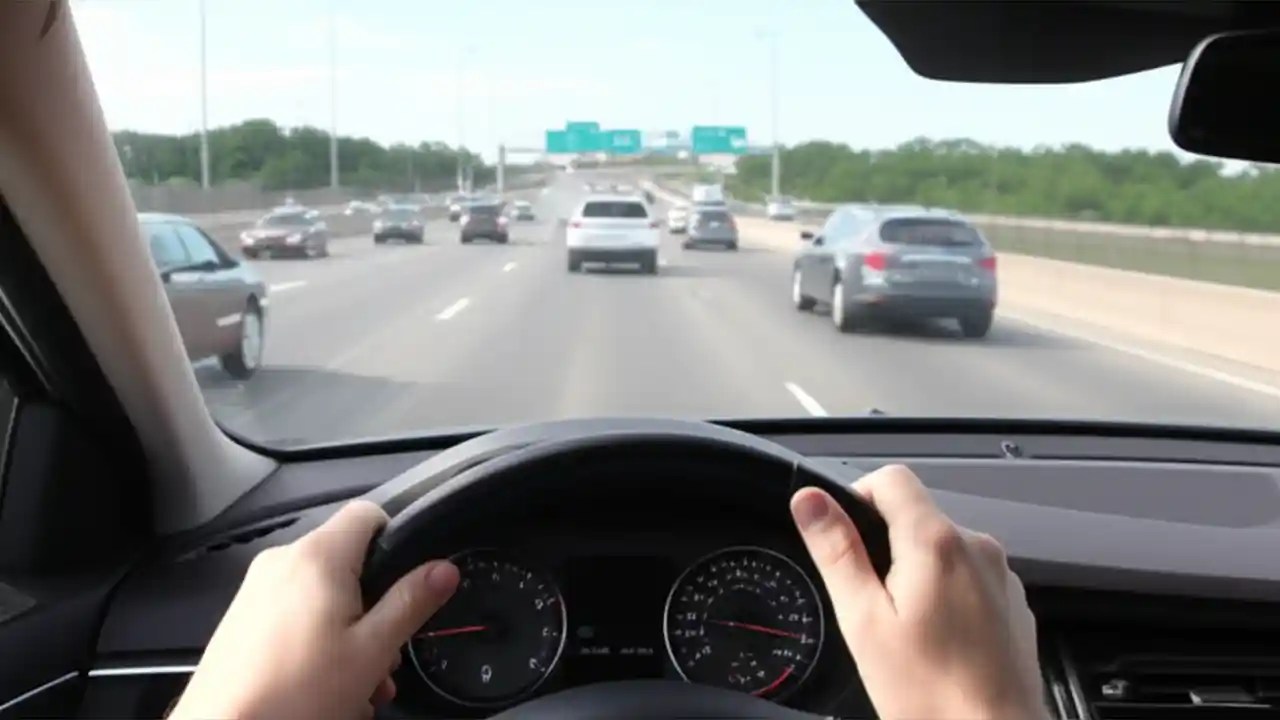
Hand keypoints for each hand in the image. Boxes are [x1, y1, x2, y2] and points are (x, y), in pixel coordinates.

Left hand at [169, 501, 459, 719]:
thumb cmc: (297, 696)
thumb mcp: (372, 650)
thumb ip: (410, 603)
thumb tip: (443, 570)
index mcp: (317, 558)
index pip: (368, 513)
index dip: (396, 539)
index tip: (410, 579)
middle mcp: (282, 563)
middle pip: (347, 562)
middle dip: (375, 605)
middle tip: (386, 653)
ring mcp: (256, 591)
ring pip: (321, 594)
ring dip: (349, 631)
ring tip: (358, 682)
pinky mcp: (242, 620)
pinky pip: (293, 614)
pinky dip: (317, 640)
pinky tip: (325, 684)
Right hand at [790, 465, 1046, 719]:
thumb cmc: (928, 694)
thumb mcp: (864, 622)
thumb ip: (837, 552)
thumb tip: (810, 498)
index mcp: (936, 542)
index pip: (891, 478)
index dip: (858, 500)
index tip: (847, 547)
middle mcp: (977, 546)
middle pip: (916, 515)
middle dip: (885, 548)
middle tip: (873, 608)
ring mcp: (1001, 575)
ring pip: (942, 549)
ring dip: (917, 574)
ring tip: (907, 633)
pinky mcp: (1014, 603)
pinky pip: (968, 577)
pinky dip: (947, 595)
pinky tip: (940, 643)